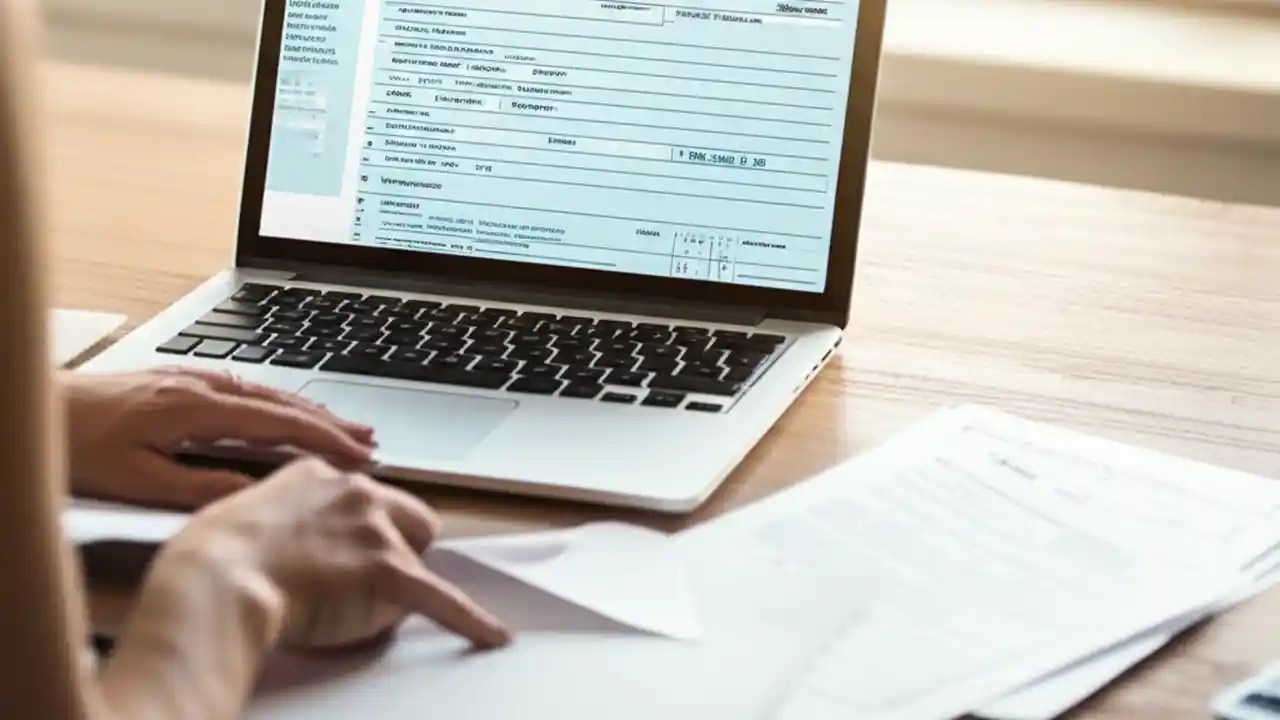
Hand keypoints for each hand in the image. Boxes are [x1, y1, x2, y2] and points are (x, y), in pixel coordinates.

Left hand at [64, 367, 376, 508]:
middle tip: (368, 441)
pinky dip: (276, 403)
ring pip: (264, 393)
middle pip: (281, 402)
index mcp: (195, 407)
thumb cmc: (73, 447)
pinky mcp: (177, 382)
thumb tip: (256, 493)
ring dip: (307, 410)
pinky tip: (284, 411)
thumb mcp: (135, 480)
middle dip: (328, 421)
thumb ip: (198, 485)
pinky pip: (244, 390)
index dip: (323, 440)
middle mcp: (199, 385)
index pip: (278, 423)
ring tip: (340, 426)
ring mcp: (189, 379)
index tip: (358, 456)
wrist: (33, 408)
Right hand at [163, 457, 510, 649]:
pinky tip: (493, 634)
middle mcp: (356, 491)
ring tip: (345, 611)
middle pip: (410, 520)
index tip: (351, 549)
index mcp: (319, 474)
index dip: (361, 531)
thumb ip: (286, 520)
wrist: (215, 581)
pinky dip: (471, 620)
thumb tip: (298, 545)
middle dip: (402, 548)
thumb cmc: (212, 561)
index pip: (366, 499)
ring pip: (415, 563)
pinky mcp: (389, 572)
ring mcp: (375, 530)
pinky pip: (443, 599)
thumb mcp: (248, 517)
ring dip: (396, 588)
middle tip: (365, 580)